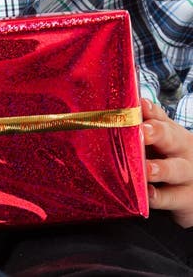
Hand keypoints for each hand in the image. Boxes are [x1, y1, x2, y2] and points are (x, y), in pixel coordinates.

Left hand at [142, 97, 192, 226]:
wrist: (192, 188)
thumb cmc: (166, 159)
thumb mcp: (159, 141)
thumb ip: (142, 127)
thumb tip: (120, 109)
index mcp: (171, 132)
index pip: (160, 117)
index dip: (150, 111)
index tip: (140, 106)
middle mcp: (182, 149)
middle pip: (171, 138)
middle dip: (157, 133)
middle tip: (142, 132)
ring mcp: (187, 174)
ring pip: (175, 169)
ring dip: (160, 169)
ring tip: (147, 169)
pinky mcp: (186, 198)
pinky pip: (173, 197)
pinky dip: (160, 197)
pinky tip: (149, 195)